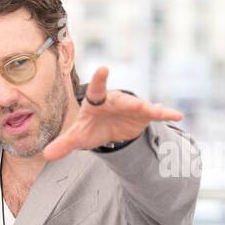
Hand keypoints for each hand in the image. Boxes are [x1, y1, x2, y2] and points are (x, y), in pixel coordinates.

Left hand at [42, 67, 182, 161]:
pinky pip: (156, 113)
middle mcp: (115, 100)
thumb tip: (46, 155)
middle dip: (127, 101)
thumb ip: (63, 144)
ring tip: (155, 110)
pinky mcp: (144, 114)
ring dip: (148, 108)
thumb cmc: (91, 127)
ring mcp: (131, 106)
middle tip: (134, 103)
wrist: (108, 129)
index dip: (99, 81)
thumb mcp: (78, 137)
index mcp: (96, 101)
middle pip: (121, 99)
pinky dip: (166, 114)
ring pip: (140, 105)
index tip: (104, 68)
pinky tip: (177, 116)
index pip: (96, 90)